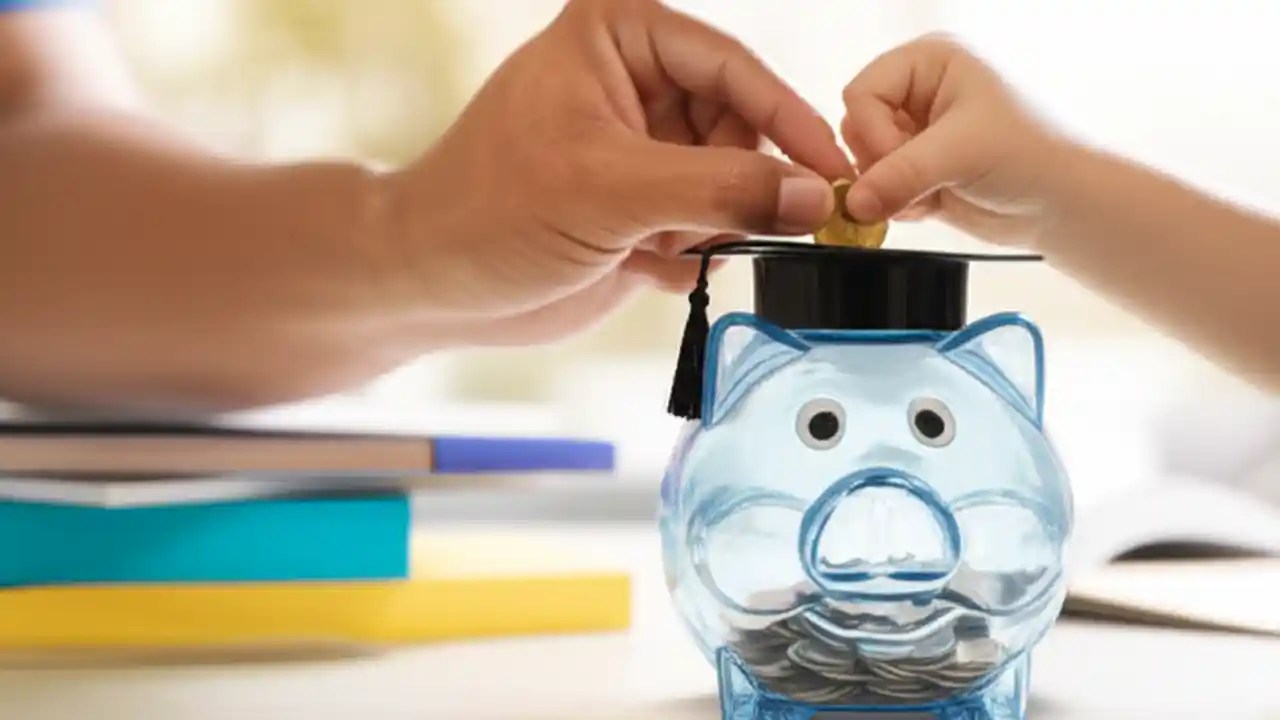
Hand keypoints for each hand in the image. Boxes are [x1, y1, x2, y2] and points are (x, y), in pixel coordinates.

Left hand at [388, 0, 850, 344]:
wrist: (432, 283)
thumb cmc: (488, 211)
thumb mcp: (610, 191)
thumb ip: (720, 190)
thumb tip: (811, 197)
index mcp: (618, 35)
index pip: (732, 66)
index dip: (788, 119)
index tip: (833, 170)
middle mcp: (634, 82)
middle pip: (740, 125)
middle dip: (735, 184)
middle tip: (716, 227)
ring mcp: (639, 146)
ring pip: (730, 181)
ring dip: (707, 227)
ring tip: (654, 246)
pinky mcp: (640, 204)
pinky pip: (706, 224)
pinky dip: (688, 255)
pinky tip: (639, 264)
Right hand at [839, 34, 1065, 245]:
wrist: (1062, 206)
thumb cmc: (1032, 155)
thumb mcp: (960, 153)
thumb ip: (899, 175)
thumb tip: (852, 202)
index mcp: (931, 61)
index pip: (861, 92)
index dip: (873, 131)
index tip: (905, 156)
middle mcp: (919, 92)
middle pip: (856, 128)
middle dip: (881, 163)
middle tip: (918, 178)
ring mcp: (917, 133)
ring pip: (863, 163)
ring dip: (889, 188)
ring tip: (931, 191)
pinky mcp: (917, 170)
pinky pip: (877, 190)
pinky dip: (898, 204)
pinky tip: (934, 203)